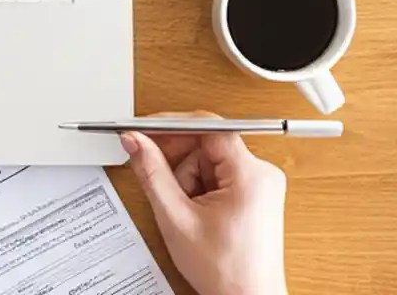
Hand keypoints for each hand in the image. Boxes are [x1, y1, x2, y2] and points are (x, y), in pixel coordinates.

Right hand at [122, 113, 287, 294]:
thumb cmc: (224, 271)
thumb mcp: (176, 218)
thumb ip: (152, 174)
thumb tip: (135, 142)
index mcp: (250, 175)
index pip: (208, 127)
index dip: (171, 125)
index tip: (144, 130)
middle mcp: (261, 172)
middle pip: (206, 143)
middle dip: (178, 162)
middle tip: (161, 185)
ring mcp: (260, 183)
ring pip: (209, 161)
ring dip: (187, 179)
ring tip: (185, 212)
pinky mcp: (254, 193)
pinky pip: (218, 175)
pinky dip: (199, 188)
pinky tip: (195, 212)